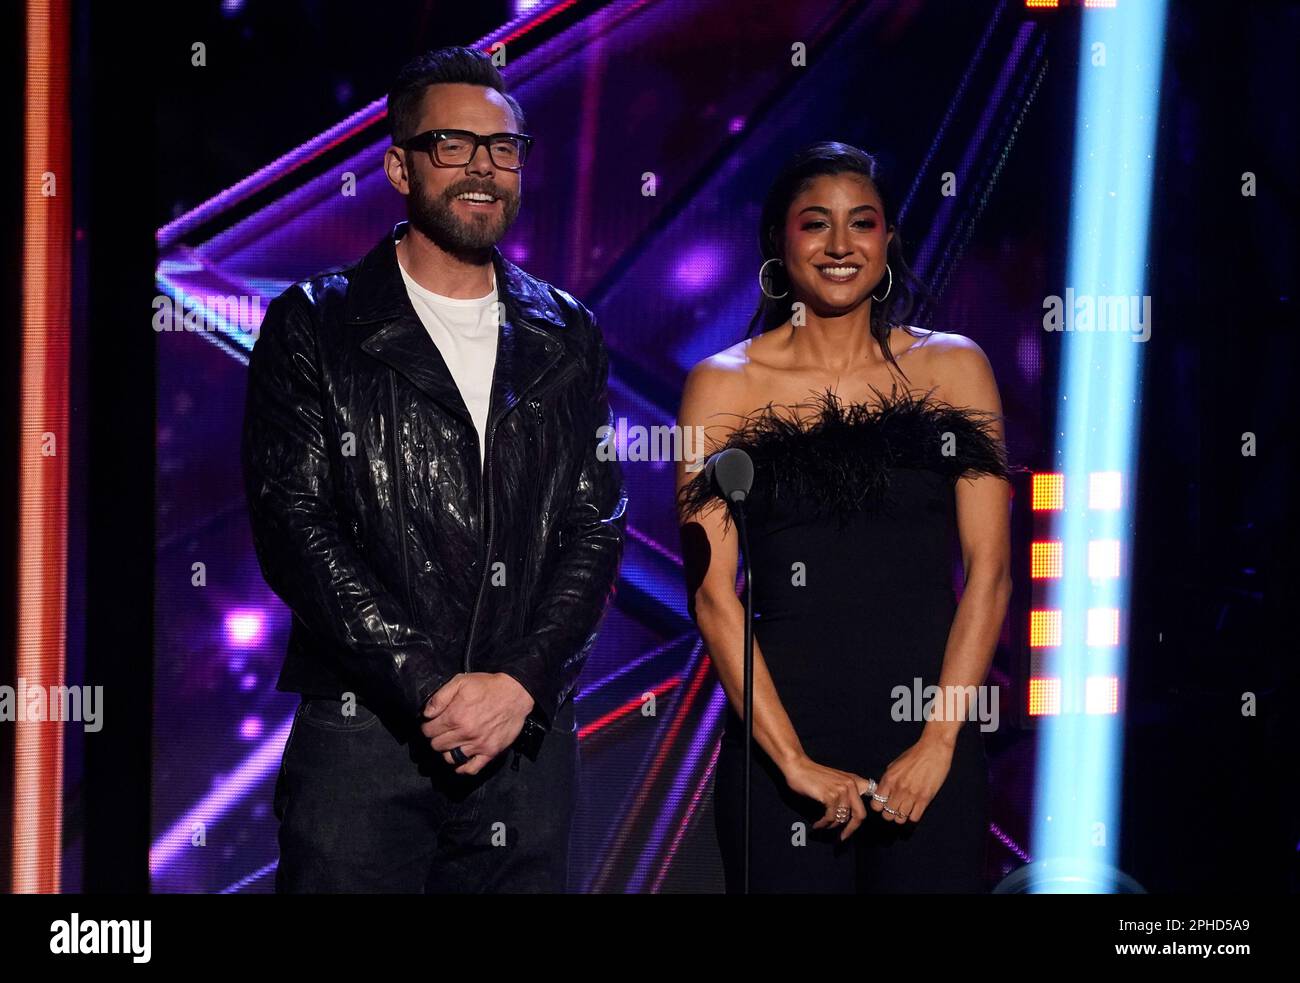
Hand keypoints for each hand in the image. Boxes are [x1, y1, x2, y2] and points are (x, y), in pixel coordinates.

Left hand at [420, 673, 534, 774]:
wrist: (516, 693)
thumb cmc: (488, 687)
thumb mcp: (461, 681)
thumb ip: (440, 697)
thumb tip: (426, 714)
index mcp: (455, 716)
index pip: (428, 731)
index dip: (427, 726)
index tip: (432, 724)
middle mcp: (465, 733)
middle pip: (436, 746)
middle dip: (436, 738)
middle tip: (442, 732)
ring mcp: (478, 745)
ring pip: (449, 758)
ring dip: (447, 751)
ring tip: (452, 743)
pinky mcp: (490, 752)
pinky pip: (471, 769)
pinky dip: (462, 768)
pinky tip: (461, 758)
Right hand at [781, 755, 875, 841]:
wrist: (798, 767)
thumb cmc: (814, 776)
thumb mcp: (836, 782)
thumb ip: (846, 794)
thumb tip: (850, 816)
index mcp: (855, 781)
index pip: (871, 799)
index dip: (866, 813)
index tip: (854, 826)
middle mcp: (852, 785)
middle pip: (860, 815)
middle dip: (851, 829)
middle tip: (843, 837)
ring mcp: (842, 790)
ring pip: (843, 818)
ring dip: (831, 826)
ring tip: (822, 826)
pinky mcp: (830, 796)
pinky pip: (830, 818)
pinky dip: (823, 824)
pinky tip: (817, 825)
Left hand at [868, 735, 954, 823]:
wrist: (933, 749)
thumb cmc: (914, 755)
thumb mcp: (894, 765)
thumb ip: (888, 780)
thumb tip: (882, 793)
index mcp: (888, 779)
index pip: (876, 804)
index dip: (879, 807)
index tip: (883, 805)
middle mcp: (898, 789)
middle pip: (887, 814)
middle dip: (890, 814)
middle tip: (895, 809)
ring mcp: (912, 795)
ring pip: (901, 818)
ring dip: (901, 816)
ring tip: (905, 810)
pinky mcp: (925, 798)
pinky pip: (915, 817)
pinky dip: (913, 816)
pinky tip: (915, 809)